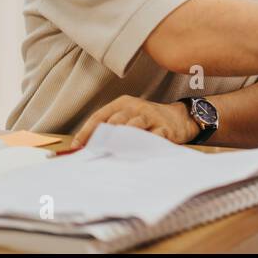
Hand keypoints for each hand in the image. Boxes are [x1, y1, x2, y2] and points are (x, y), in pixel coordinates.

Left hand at [72, 94, 198, 147]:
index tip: (76, 146)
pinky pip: (153, 138)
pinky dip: (143, 147)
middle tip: (93, 151)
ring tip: (111, 153)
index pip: (100, 116)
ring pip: (134, 127)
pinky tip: (135, 155)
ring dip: (121, 141)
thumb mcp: (129, 116)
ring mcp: (152, 118)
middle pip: (116, 120)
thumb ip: (111, 128)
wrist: (180, 117)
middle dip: (103, 137)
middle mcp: (137, 108)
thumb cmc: (148, 120)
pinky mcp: (165, 129)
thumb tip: (85, 146)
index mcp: (124, 103)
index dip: (86, 131)